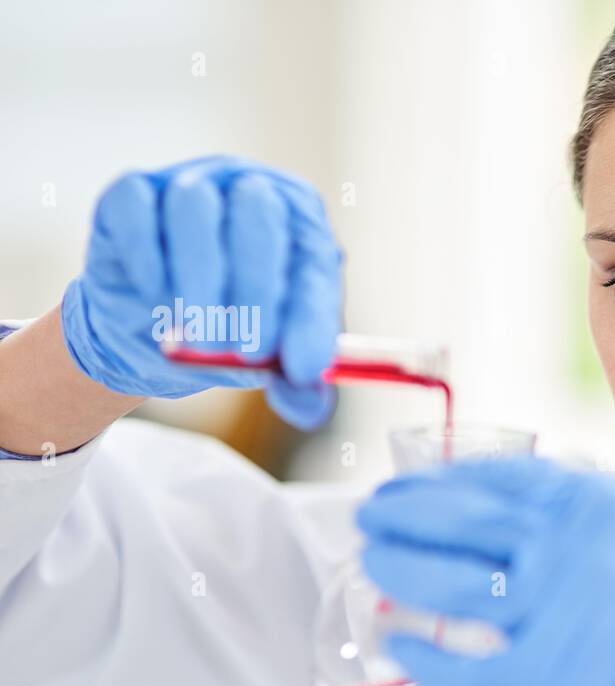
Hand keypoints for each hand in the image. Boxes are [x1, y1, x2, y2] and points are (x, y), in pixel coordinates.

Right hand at [62, 155, 342, 428]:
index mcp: (301, 224)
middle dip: (255, 290)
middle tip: (247, 351)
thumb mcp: (273, 361)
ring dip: (200, 277)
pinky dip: (149, 259)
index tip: (302, 368)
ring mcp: (190, 184)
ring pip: (195, 208)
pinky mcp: (132, 195)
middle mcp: (250, 188)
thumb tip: (308, 405)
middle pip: (258, 213)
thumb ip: (297, 384)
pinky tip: (159, 300)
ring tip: (199, 340)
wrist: (157, 332)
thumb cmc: (233, 332)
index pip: (313, 260)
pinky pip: (137, 209)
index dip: (310, 316)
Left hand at [355, 456, 614, 685]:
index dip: (444, 479)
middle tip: (370, 513)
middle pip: (460, 520)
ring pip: (451, 583)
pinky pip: (466, 662)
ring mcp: (557, 604)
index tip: (413, 483)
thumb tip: (527, 503)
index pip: (499, 476)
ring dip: (401, 569)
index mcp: (595, 497)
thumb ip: (589, 506)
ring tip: (374, 561)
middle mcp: (569, 541)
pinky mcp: (552, 669)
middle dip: (404, 513)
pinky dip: (424, 654)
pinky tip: (397, 640)